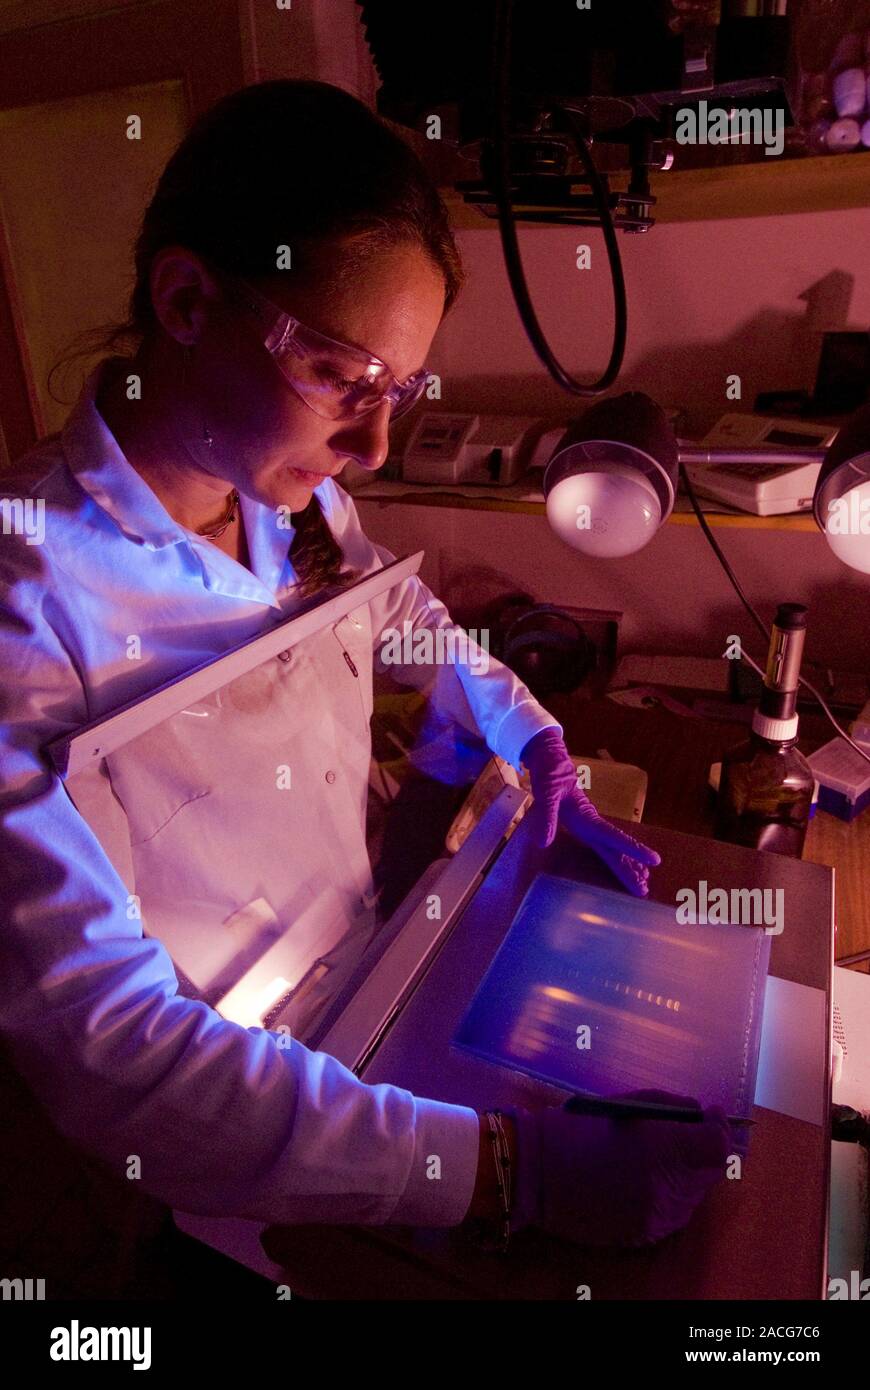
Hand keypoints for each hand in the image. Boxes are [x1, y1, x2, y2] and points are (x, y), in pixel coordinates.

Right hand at [509, 1090, 730, 1247]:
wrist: (535, 1173)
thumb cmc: (577, 1128)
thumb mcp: (627, 1102)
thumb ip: (670, 1107)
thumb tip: (699, 1116)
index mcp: (662, 1148)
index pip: (718, 1144)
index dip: (718, 1126)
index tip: (710, 1115)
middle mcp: (666, 1188)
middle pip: (711, 1171)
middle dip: (703, 1150)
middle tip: (684, 1134)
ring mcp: (656, 1217)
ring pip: (695, 1195)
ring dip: (687, 1175)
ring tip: (661, 1159)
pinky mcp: (644, 1235)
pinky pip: (674, 1214)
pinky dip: (669, 1196)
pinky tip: (645, 1181)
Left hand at [520, 727, 659, 895]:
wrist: (551, 759)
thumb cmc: (550, 774)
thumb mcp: (546, 793)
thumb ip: (546, 817)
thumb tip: (544, 843)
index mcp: (587, 816)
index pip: (614, 836)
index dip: (633, 850)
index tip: (654, 860)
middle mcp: (593, 823)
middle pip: (616, 849)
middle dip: (631, 868)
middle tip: (645, 888)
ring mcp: (590, 825)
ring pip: (612, 849)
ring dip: (627, 865)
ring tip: (643, 882)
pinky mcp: (584, 826)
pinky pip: (603, 846)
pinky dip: (615, 857)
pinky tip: (625, 865)